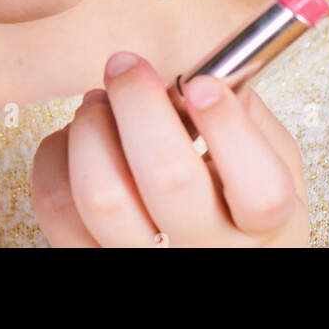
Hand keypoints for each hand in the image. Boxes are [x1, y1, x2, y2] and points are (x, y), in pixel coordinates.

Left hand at [31, 50, 308, 246]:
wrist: (206, 254)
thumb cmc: (237, 201)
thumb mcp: (273, 163)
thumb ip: (251, 118)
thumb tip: (206, 78)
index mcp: (262, 226)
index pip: (259, 189)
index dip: (227, 128)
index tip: (200, 82)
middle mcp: (205, 251)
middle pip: (167, 177)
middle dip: (138, 102)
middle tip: (126, 66)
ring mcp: (145, 262)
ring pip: (102, 195)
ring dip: (91, 128)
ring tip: (98, 104)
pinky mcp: (94, 259)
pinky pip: (58, 209)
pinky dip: (55, 157)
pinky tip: (75, 140)